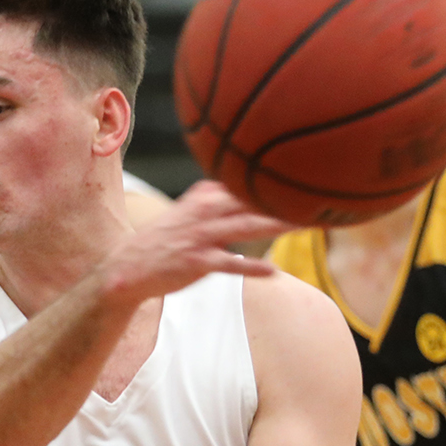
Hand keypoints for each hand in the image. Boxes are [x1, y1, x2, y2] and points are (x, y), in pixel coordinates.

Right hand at [97, 181, 291, 307]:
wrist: (128, 265)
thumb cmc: (165, 239)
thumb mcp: (189, 211)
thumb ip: (215, 198)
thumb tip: (236, 185)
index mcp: (206, 197)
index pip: (246, 184)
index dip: (276, 181)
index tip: (306, 174)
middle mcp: (205, 212)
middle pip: (251, 201)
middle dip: (283, 199)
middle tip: (317, 197)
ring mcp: (201, 237)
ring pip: (245, 227)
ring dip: (275, 225)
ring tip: (303, 224)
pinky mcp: (197, 263)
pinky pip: (229, 263)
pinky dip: (250, 266)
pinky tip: (272, 270)